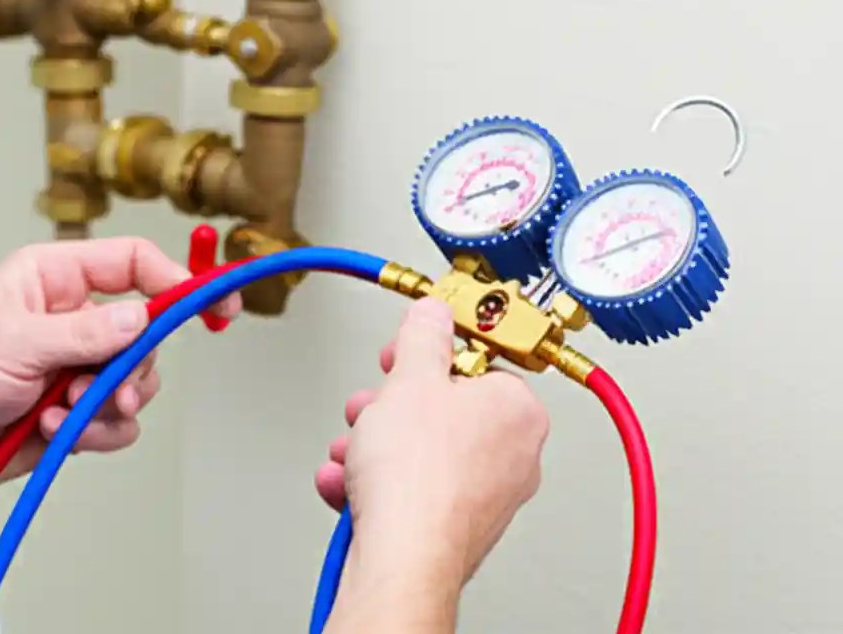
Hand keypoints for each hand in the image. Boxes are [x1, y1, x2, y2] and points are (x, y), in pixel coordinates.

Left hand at [0, 237, 239, 491]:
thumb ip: (87, 332)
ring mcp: (75, 366)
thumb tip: (143, 320)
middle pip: (146, 332)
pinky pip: (116, 423)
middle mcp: (73, 319)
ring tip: (65, 411)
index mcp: (56, 278)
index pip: (134, 264)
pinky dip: (91, 432)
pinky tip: (50, 428)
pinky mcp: (73, 411)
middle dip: (133, 367)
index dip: (177, 281)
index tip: (211, 304)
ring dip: (107, 404)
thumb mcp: (18, 341)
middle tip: (113, 387)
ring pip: (136, 382)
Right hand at [316, 299, 548, 632]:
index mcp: (518, 409)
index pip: (474, 362)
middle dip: (391, 406)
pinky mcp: (456, 527)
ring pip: (422, 451)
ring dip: (376, 445)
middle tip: (372, 407)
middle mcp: (515, 454)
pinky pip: (412, 489)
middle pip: (444, 409)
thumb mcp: (410, 378)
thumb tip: (433, 312)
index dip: (427, 355)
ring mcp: (487, 496)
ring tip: (355, 451)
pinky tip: (349, 483)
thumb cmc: (417, 477)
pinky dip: (377, 483)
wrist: (402, 556)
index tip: (402, 355)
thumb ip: (423, 335)